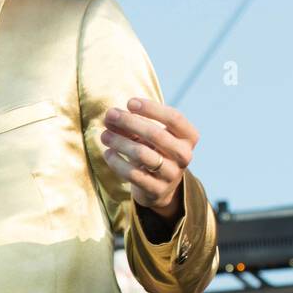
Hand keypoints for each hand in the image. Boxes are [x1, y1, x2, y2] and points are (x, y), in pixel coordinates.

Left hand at [100, 97, 196, 219]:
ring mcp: (172, 174)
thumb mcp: (149, 136)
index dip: (151, 108)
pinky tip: (108, 153)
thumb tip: (110, 116)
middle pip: (155, 134)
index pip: (173, 117)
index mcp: (189, 137)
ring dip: (120, 142)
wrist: (160, 188)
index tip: (130, 103)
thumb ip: (133, 124)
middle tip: (109, 115)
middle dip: (129, 122)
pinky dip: (117, 162)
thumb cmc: (155, 152)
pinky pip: (133, 174)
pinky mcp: (157, 190)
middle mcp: (184, 155)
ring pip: (142, 154)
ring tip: (104, 135)